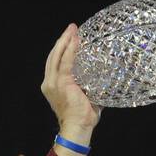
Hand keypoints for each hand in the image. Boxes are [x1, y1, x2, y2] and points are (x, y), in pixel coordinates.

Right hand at [42, 25, 100, 139]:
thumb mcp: (84, 97)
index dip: (62, 48)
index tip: (71, 38)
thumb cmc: (82, 117)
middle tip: (72, 28)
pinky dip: (70, 49)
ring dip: (66, 40)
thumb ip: (90, 86)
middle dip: (62, 40)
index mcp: (53, 85)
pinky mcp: (61, 81)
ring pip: (57, 55)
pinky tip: (75, 40)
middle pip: (54, 55)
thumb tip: (105, 78)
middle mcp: (50, 82)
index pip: (56, 62)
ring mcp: (53, 81)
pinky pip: (65, 61)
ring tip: (73, 29)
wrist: (78, 127)